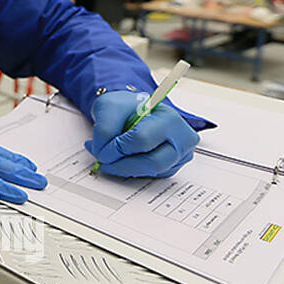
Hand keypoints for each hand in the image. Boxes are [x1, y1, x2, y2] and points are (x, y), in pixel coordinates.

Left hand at [84, 91, 199, 177]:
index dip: (118, 148)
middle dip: (122, 164)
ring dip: (125, 169)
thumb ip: (104, 128)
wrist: (134, 112)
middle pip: (152, 161)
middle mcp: (181, 137)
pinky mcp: (172, 167)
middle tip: (104, 160)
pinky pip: (151, 176)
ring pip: (151, 172)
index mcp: (169, 118)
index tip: (102, 148)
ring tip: (109, 160)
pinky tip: (122, 160)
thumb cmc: (126, 108)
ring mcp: (179, 154)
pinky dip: (132, 171)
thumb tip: (104, 153)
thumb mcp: (109, 107)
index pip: (142, 139)